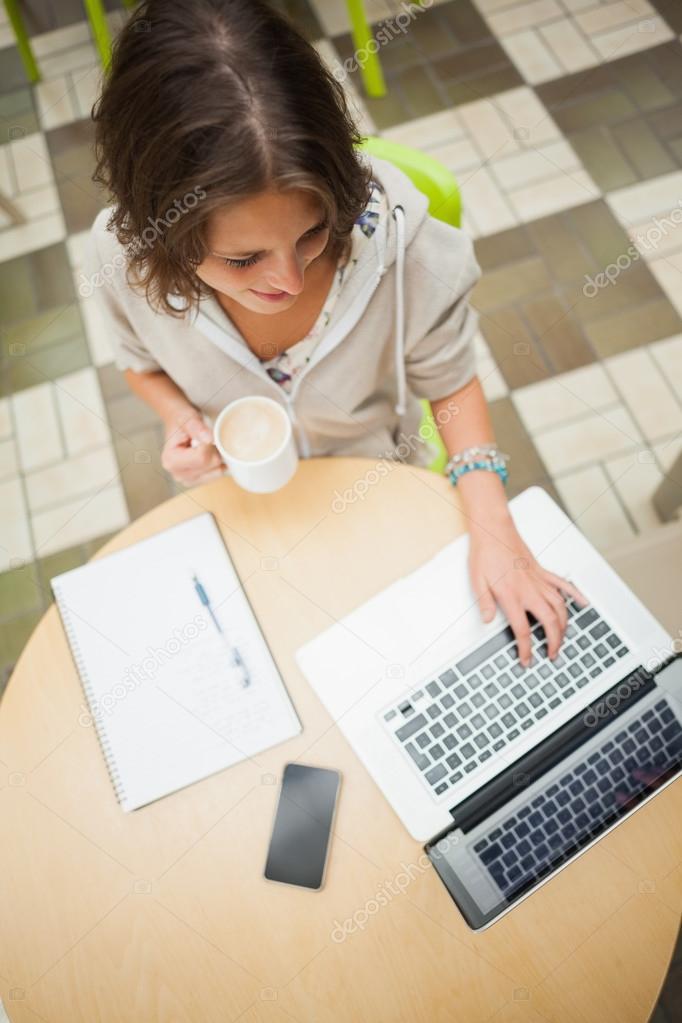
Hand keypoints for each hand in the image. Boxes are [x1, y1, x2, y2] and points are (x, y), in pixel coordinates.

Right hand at [161, 410, 224, 484]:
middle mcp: (177, 473)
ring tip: (204, 447)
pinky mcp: (196, 481)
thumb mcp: (187, 417)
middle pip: (211, 465)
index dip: (208, 443)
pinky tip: (207, 454)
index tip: (201, 434)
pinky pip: (217, 474)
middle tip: (203, 440)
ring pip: (217, 471)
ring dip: (216, 456)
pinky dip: (217, 463)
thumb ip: (197, 427)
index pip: (202, 457)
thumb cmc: (181, 420)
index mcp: (171, 460)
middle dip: (213, 450)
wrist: (178, 424)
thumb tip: (209, 439)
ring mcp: (187, 480)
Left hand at [468, 513, 587, 666]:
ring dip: (564, 625)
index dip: (526, 649)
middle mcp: (529, 590)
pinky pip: (563, 584)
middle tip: (553, 654)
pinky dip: (575, 595)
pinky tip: (583, 603)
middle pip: (549, 622)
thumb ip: (485, 602)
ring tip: (562, 638)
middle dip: (554, 641)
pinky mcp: (542, 571)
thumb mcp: (477, 581)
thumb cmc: (485, 553)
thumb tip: (487, 620)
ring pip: (560, 607)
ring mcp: (539, 580)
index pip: (523, 630)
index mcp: (511, 595)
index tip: (527, 660)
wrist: (494, 529)